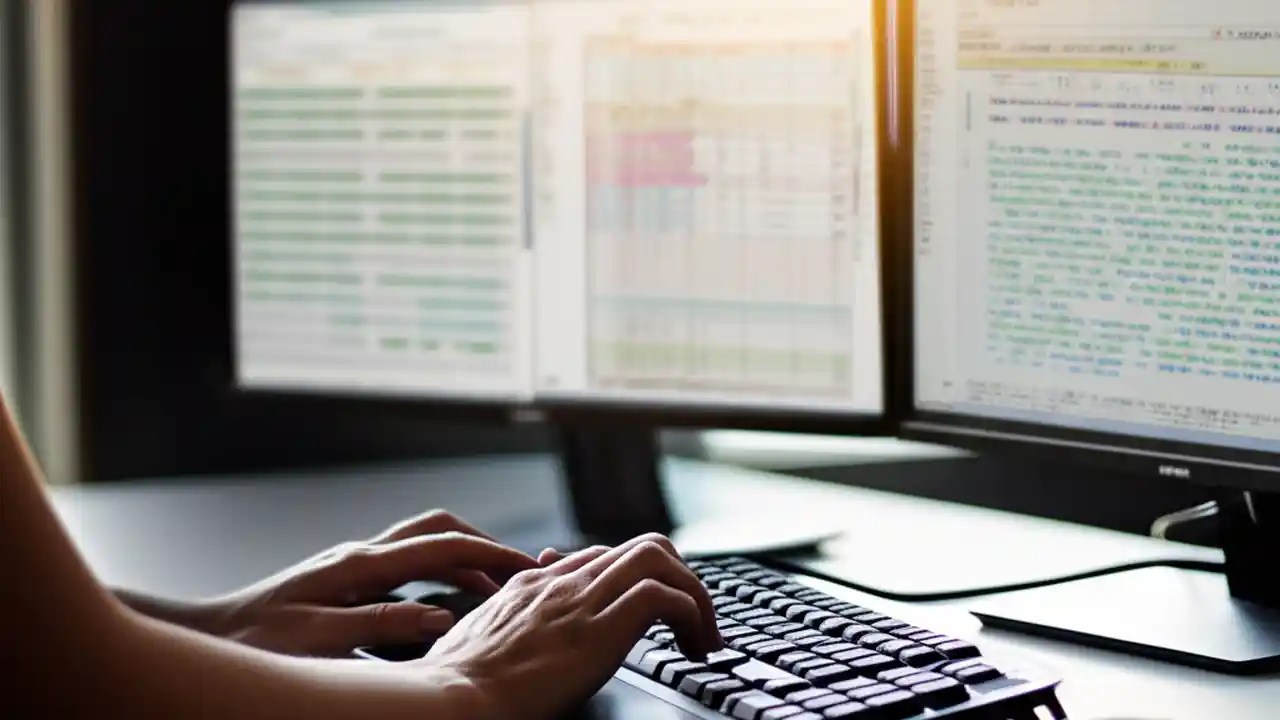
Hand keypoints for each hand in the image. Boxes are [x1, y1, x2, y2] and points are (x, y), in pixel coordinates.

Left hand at [200, 511, 537, 656]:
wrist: (210, 636)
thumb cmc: (258, 643)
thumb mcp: (321, 640)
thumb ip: (382, 626)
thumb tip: (442, 620)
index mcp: (361, 565)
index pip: (443, 545)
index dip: (491, 553)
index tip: (527, 566)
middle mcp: (361, 554)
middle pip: (438, 529)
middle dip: (483, 543)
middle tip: (517, 570)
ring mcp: (354, 563)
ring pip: (424, 543)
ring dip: (462, 557)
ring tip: (494, 586)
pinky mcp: (347, 578)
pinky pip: (408, 564)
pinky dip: (440, 572)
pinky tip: (448, 598)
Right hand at [423, 533, 722, 718]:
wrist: (449, 702)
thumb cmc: (453, 690)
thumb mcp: (472, 648)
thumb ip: (495, 633)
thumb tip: (502, 651)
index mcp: (530, 588)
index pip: (597, 559)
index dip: (632, 582)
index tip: (652, 614)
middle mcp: (559, 583)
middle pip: (636, 547)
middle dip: (677, 578)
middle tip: (690, 623)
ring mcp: (579, 600)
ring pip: (657, 555)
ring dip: (693, 591)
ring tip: (702, 635)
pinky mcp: (599, 628)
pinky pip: (663, 596)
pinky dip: (691, 613)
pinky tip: (694, 646)